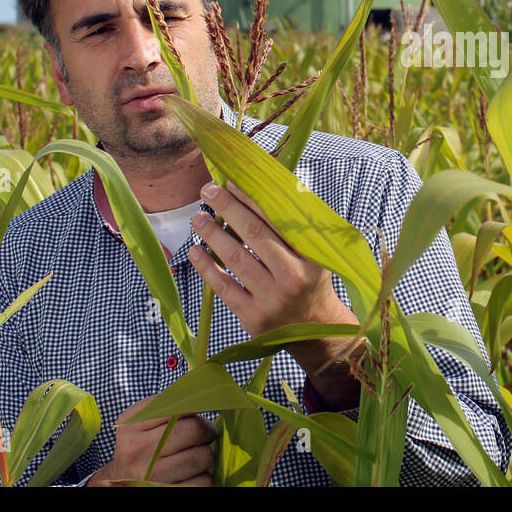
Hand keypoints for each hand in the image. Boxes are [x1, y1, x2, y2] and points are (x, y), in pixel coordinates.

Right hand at [88, 396, 215, 485]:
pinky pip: (203, 482)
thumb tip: (207, 387)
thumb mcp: (143, 422)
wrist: (120, 483)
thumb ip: (168, 404)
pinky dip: (204, 478)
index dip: (200, 406)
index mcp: (132, 424)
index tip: (208, 408)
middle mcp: (137, 450)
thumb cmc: (141, 447)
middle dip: (207, 432)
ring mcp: (149, 476)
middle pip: (194, 430)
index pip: (179, 405)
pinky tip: (193, 475)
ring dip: (207, 456)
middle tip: (205, 435)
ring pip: (202, 457)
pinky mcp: (163, 494)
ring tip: (196, 455)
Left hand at [187, 180, 354, 338]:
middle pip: (254, 235)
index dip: (251, 199)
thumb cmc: (310, 282)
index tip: (231, 182)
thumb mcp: (316, 255)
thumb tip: (266, 189)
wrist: (315, 329)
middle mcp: (293, 277)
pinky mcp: (253, 316)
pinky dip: (207, 268)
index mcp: (311, 256)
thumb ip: (295, 228)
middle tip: (208, 191)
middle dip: (228, 208)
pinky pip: (224, 288)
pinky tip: (195, 251)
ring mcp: (272, 299)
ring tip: (198, 218)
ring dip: (213, 235)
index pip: (277, 219)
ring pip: (236, 259)